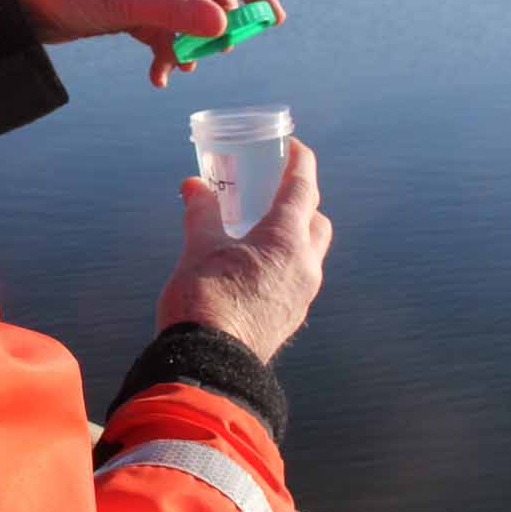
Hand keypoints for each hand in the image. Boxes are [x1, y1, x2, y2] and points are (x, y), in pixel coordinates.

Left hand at [0, 0, 284, 87]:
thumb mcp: (123, 4)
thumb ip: (175, 14)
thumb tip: (224, 26)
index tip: (274, 20)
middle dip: (217, 26)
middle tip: (221, 53)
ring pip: (184, 15)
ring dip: (188, 44)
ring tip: (183, 68)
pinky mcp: (126, 5)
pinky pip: (160, 29)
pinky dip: (164, 51)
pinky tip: (158, 76)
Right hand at [156, 139, 331, 363]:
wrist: (210, 364)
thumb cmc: (204, 300)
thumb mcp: (198, 246)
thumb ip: (201, 211)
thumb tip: (194, 185)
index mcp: (286, 239)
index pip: (303, 187)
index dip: (299, 162)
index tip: (293, 147)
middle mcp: (305, 265)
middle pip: (317, 220)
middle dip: (303, 200)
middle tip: (276, 189)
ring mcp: (302, 295)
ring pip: (311, 252)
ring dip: (296, 233)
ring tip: (263, 228)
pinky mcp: (291, 317)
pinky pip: (299, 278)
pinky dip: (286, 262)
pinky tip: (257, 265)